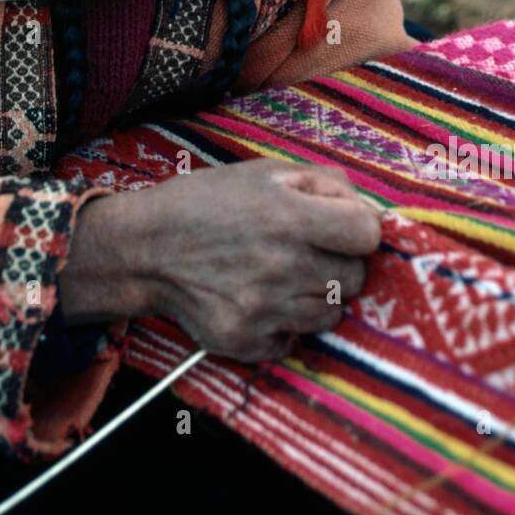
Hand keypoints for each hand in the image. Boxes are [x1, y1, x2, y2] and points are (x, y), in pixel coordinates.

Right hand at [59, 160, 381, 363]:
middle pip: (355, 279)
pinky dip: (284, 326)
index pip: (367, 234)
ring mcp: (264, 310)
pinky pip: (294, 341)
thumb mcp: (263, 173)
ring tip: (282, 275)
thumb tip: (369, 208)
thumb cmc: (206, 202)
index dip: (359, 228)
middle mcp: (281, 266)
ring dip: (316, 296)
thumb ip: (323, 183)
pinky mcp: (246, 341)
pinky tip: (260, 300)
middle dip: (340, 263)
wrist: (144, 248)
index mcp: (288, 216)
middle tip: (308, 252)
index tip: (342, 227)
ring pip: (330, 314)